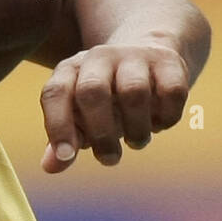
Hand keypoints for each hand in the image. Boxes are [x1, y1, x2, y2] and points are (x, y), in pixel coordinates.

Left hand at [39, 41, 189, 172]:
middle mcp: (98, 58)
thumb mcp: (81, 113)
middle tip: (109, 158)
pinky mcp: (168, 62)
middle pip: (93, 91)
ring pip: (134, 92)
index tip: (66, 156)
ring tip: (135, 141)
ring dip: (136, 128)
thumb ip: (66, 139)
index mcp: (70, 70)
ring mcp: (134, 56)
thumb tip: (50, 167)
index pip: (55, 93)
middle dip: (100, 132)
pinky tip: (159, 123)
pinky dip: (166, 117)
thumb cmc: (105, 96)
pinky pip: (171, 92)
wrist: (146, 53)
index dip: (58, 125)